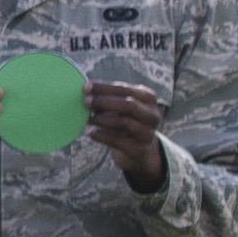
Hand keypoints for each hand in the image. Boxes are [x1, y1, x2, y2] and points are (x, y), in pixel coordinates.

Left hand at [92, 77, 170, 194]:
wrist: (138, 147)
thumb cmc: (125, 118)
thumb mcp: (120, 106)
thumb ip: (107, 98)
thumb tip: (85, 91)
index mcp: (148, 98)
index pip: (125, 89)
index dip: (104, 88)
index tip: (85, 87)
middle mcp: (152, 115)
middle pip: (129, 104)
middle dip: (104, 102)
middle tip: (85, 101)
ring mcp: (148, 133)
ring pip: (124, 122)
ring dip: (102, 119)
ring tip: (87, 119)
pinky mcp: (140, 149)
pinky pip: (118, 141)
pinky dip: (102, 136)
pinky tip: (91, 133)